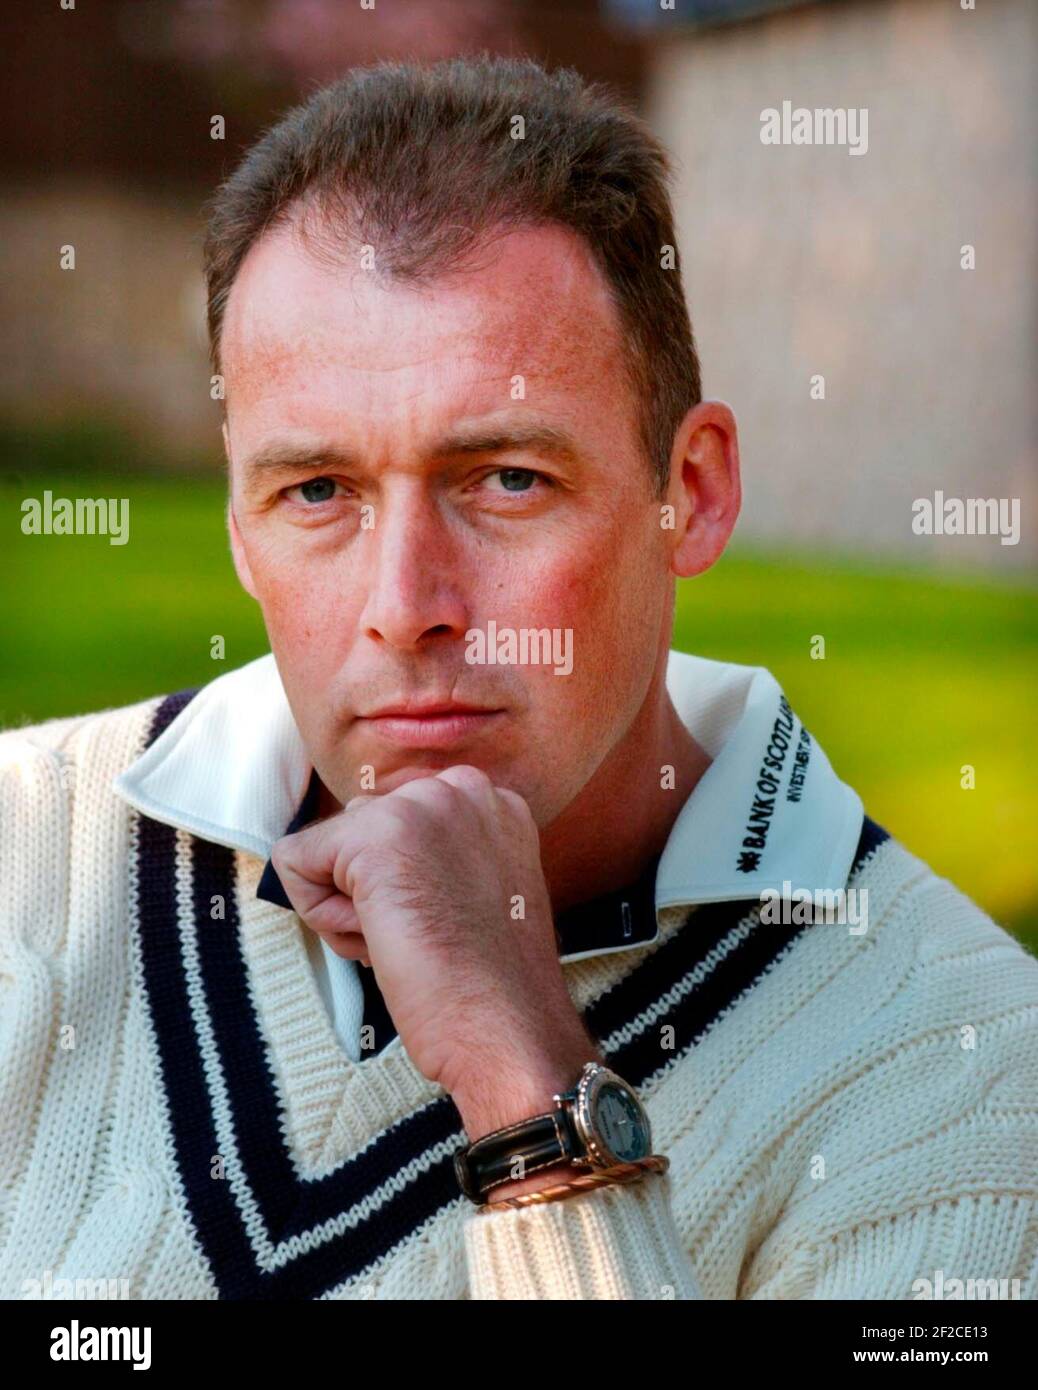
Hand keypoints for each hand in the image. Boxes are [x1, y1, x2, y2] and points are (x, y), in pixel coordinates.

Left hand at [270, 765, 599, 1138]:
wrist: (507, 1029)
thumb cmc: (489, 985)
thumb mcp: (477, 889)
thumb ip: (436, 856)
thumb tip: (366, 860)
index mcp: (490, 801)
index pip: (396, 821)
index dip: (401, 884)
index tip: (445, 921)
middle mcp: (460, 787)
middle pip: (358, 827)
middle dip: (371, 889)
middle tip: (423, 935)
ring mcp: (420, 805)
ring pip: (326, 847)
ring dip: (348, 904)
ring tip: (407, 941)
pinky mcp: (375, 835)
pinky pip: (294, 862)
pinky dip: (318, 914)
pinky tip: (378, 940)